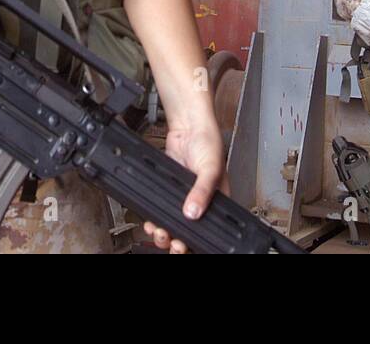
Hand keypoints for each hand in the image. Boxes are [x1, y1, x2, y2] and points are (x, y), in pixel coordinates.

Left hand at [141, 111, 226, 253]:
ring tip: (159, 233)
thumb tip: (193, 212)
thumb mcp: (210, 168)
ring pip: (174, 224)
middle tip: (172, 242)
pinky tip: (151, 221)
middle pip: (190, 231)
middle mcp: (202, 201)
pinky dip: (156, 218)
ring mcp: (185, 197)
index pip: (210, 228)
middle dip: (178, 241)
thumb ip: (202, 190)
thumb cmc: (209, 141)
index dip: (197, 241)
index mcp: (218, 200)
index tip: (186, 244)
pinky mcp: (170, 190)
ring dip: (165, 233)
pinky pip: (162, 209)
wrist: (188, 124)